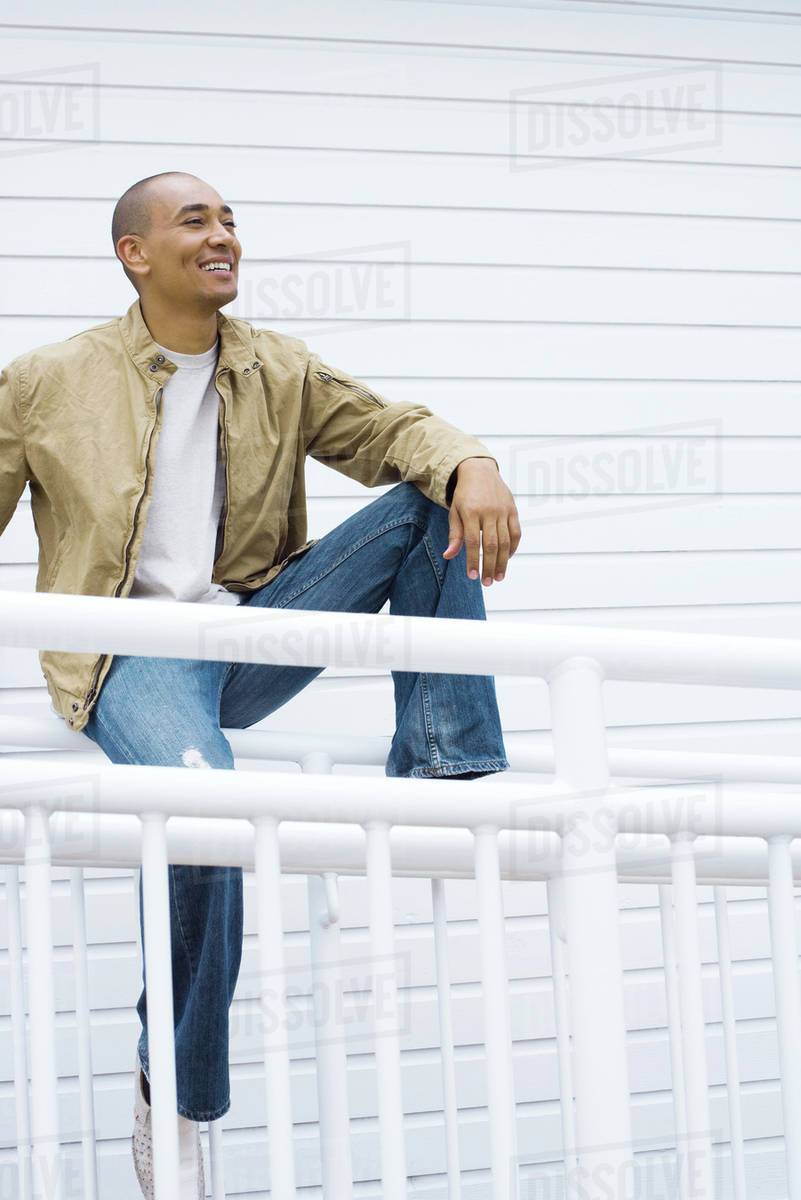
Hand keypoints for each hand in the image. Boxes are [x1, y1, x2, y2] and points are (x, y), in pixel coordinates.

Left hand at [443, 457, 520, 584]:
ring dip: (502, 562)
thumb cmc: (464, 495)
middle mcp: (488, 511)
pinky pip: (516, 533)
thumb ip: (454, 534)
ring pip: (506, 542)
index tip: (472, 577)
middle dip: (489, 566)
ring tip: (498, 577)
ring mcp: (503, 510)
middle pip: (491, 545)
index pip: (472, 542)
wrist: (480, 471)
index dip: (473, 561)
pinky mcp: (513, 510)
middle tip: (487, 583)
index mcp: (471, 512)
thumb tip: (449, 556)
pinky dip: (513, 548)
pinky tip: (507, 559)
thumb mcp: (455, 512)